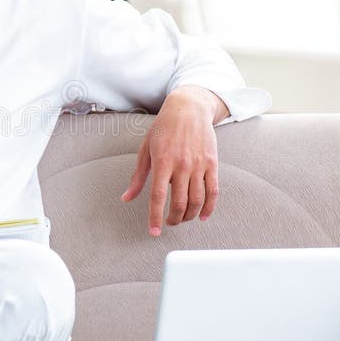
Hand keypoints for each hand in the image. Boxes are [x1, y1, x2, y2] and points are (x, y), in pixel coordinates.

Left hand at [120, 86, 228, 235]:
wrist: (188, 108)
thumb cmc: (164, 128)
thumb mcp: (145, 149)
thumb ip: (138, 177)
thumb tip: (126, 197)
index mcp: (162, 162)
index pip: (157, 197)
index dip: (155, 217)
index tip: (153, 232)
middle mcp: (181, 165)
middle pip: (179, 203)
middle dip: (173, 219)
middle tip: (169, 223)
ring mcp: (199, 164)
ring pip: (197, 200)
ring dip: (189, 215)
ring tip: (182, 218)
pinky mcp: (212, 164)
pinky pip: (213, 191)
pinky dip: (209, 207)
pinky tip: (202, 215)